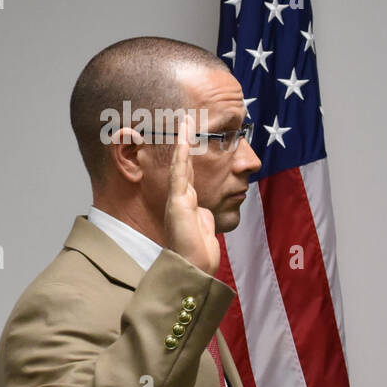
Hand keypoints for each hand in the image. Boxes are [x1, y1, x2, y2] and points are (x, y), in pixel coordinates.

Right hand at [163, 114, 220, 275]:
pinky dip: (182, 154)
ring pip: (179, 164)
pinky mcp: (178, 202)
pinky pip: (180, 173)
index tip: (191, 134)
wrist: (194, 267)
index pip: (188, 172)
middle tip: (185, 118)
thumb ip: (205, 214)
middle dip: (184, 141)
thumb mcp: (206, 226)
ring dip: (183, 142)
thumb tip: (208, 209)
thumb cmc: (200, 252)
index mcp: (188, 203)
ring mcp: (178, 198)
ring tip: (186, 121)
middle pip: (182, 163)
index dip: (189, 153)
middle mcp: (180, 197)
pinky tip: (185, 139)